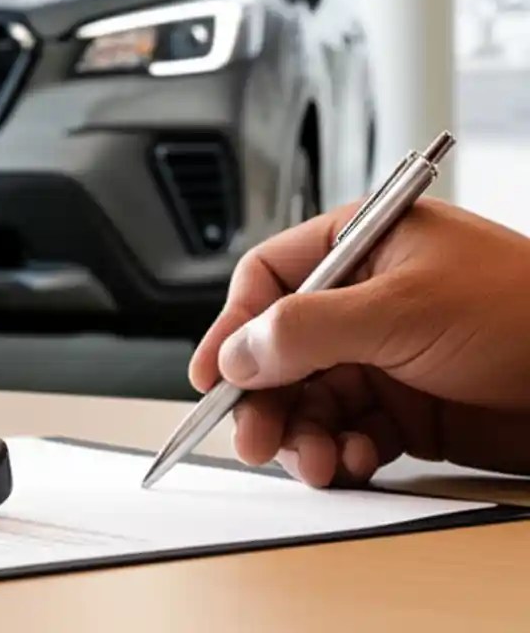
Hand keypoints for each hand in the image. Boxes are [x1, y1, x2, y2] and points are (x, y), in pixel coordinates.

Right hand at [190, 198, 529, 487]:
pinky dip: (340, 452)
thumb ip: (308, 330)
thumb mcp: (402, 309)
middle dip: (263, 398)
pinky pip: (345, 432)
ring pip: (307, 398)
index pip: (269, 281)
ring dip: (300, 434)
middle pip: (278, 351)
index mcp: (361, 247)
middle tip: (256, 439)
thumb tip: (237, 353)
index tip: (211, 376)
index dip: (233, 328)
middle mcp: (364, 300)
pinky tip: (354, 461)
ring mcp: (384, 356)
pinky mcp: (406, 408)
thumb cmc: (527, 312)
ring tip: (314, 462)